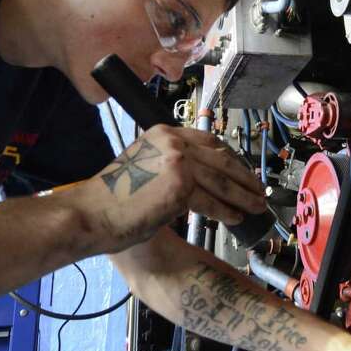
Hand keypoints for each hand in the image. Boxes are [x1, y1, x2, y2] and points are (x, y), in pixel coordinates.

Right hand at [80, 125, 265, 252]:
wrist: (92, 213)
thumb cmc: (113, 198)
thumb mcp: (144, 167)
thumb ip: (170, 165)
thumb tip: (201, 178)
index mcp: (163, 132)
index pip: (208, 141)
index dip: (230, 158)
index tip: (242, 170)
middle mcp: (172, 142)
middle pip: (221, 160)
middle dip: (244, 177)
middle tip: (258, 190)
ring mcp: (177, 162)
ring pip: (222, 181)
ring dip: (243, 196)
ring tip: (256, 206)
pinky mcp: (180, 186)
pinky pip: (212, 201)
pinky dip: (227, 211)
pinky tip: (236, 218)